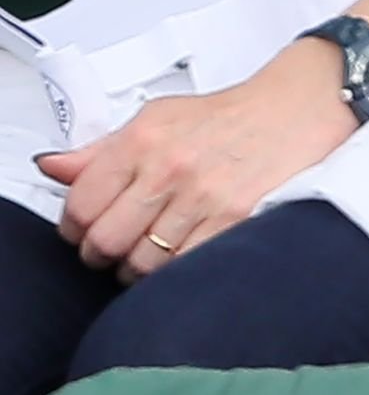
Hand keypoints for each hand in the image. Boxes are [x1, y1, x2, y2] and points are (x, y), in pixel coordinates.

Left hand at [34, 38, 356, 282]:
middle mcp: (168, 170)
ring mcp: (201, 201)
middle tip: (108, 254)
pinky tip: (173, 265)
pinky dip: (171, 276)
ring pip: (144, 262)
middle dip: (101, 255)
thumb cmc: (223, 121)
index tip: (81, 232)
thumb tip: (55, 168)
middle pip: (108, 239)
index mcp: (142, 141)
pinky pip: (184, 268)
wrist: (288, 119)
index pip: (84, 200)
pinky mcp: (232, 225)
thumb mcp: (155, 120)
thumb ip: (103, 151)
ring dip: (135, 271)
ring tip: (142, 260)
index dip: (75, 228)